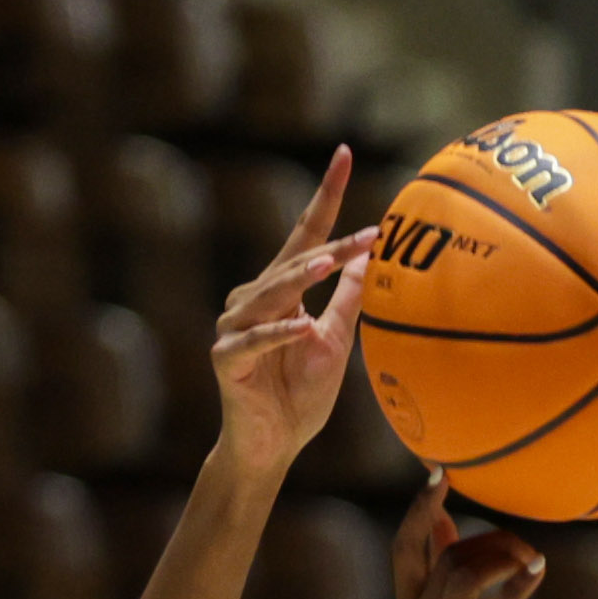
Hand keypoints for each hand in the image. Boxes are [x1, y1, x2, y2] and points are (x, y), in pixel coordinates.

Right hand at [212, 147, 377, 475]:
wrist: (272, 445)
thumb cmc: (300, 394)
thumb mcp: (334, 340)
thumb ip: (346, 299)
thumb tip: (367, 256)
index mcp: (280, 290)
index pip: (305, 234)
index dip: (325, 197)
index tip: (344, 153)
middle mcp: (252, 298)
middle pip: (294, 262)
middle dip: (331, 244)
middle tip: (370, 233)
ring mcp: (235, 327)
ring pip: (270, 295)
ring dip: (299, 279)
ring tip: (328, 263)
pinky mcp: (227, 360)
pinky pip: (254, 341)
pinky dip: (279, 334)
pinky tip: (302, 326)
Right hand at [393, 467, 543, 598]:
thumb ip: (443, 577)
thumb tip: (442, 520)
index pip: (403, 548)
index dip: (418, 507)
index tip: (438, 472)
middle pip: (443, 556)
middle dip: (487, 539)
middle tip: (523, 547)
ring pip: (464, 573)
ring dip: (505, 558)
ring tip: (534, 563)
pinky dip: (517, 585)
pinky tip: (540, 570)